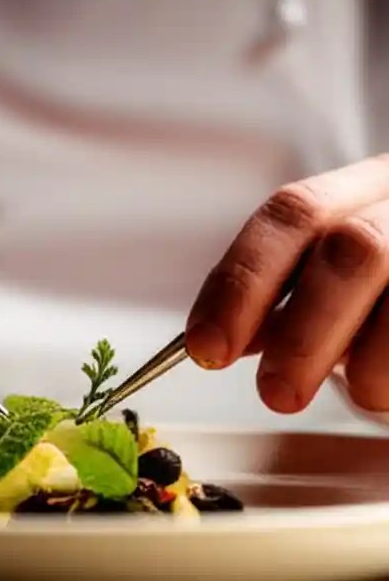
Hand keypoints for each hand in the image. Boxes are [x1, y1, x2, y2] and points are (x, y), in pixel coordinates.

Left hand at [186, 155, 388, 412]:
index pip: (292, 215)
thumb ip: (284, 303)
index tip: (208, 347)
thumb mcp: (338, 282)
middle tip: (278, 392)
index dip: (243, 281)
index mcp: (366, 187)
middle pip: (355, 250)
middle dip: (304, 333)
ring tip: (364, 393)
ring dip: (373, 363)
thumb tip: (221, 340)